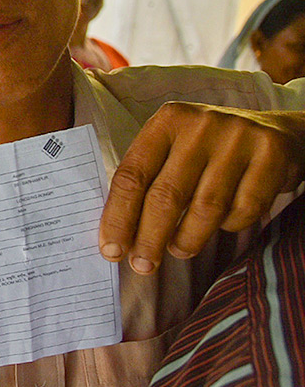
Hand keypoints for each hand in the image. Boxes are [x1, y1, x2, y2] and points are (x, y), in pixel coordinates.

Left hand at [100, 103, 304, 273]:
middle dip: (149, 238)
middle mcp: (200, 125)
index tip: (111, 249)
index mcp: (167, 121)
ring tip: (178, 250)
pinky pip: (244, 209)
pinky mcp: (271, 155)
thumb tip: (119, 235)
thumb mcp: (174, 149)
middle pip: (166, 194)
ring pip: (205, 207)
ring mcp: (238, 138)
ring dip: (187, 239)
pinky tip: (222, 226)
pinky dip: (230, 227)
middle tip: (142, 265)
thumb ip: (148, 180)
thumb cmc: (210, 150)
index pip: (132, 175)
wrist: (275, 132)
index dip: (118, 216)